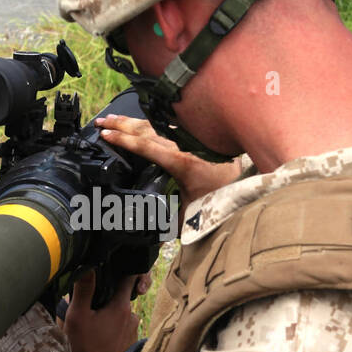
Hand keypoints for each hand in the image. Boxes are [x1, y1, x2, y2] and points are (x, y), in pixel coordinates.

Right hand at [62, 268, 143, 351]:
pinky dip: (111, 324)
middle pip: (122, 294)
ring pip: (120, 310)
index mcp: (121, 306)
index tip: (114, 263)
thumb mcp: (78, 316)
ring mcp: (132, 329)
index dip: (123, 266)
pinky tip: (97, 333)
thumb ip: (84, 289)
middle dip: (108, 293)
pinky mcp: (129, 341)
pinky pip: (121, 325)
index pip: (129, 276)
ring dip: (108, 311)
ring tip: (91, 320)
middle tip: (91, 300)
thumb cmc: (85, 349)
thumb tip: (88, 265)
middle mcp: (131, 316)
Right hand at [96, 114, 242, 209]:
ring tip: (113, 119)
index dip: (122, 140)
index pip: (145, 146)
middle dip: (120, 124)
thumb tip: (158, 232)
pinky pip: (166, 127)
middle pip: (145, 129)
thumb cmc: (225, 198)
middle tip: (100, 123)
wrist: (252, 184)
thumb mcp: (194, 214)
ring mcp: (188, 139)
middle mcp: (184, 145)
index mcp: (181, 162)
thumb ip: (173, 221)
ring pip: (155, 125)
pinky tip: (140, 123)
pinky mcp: (193, 139)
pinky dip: (148, 124)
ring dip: (132, 121)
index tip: (104, 135)